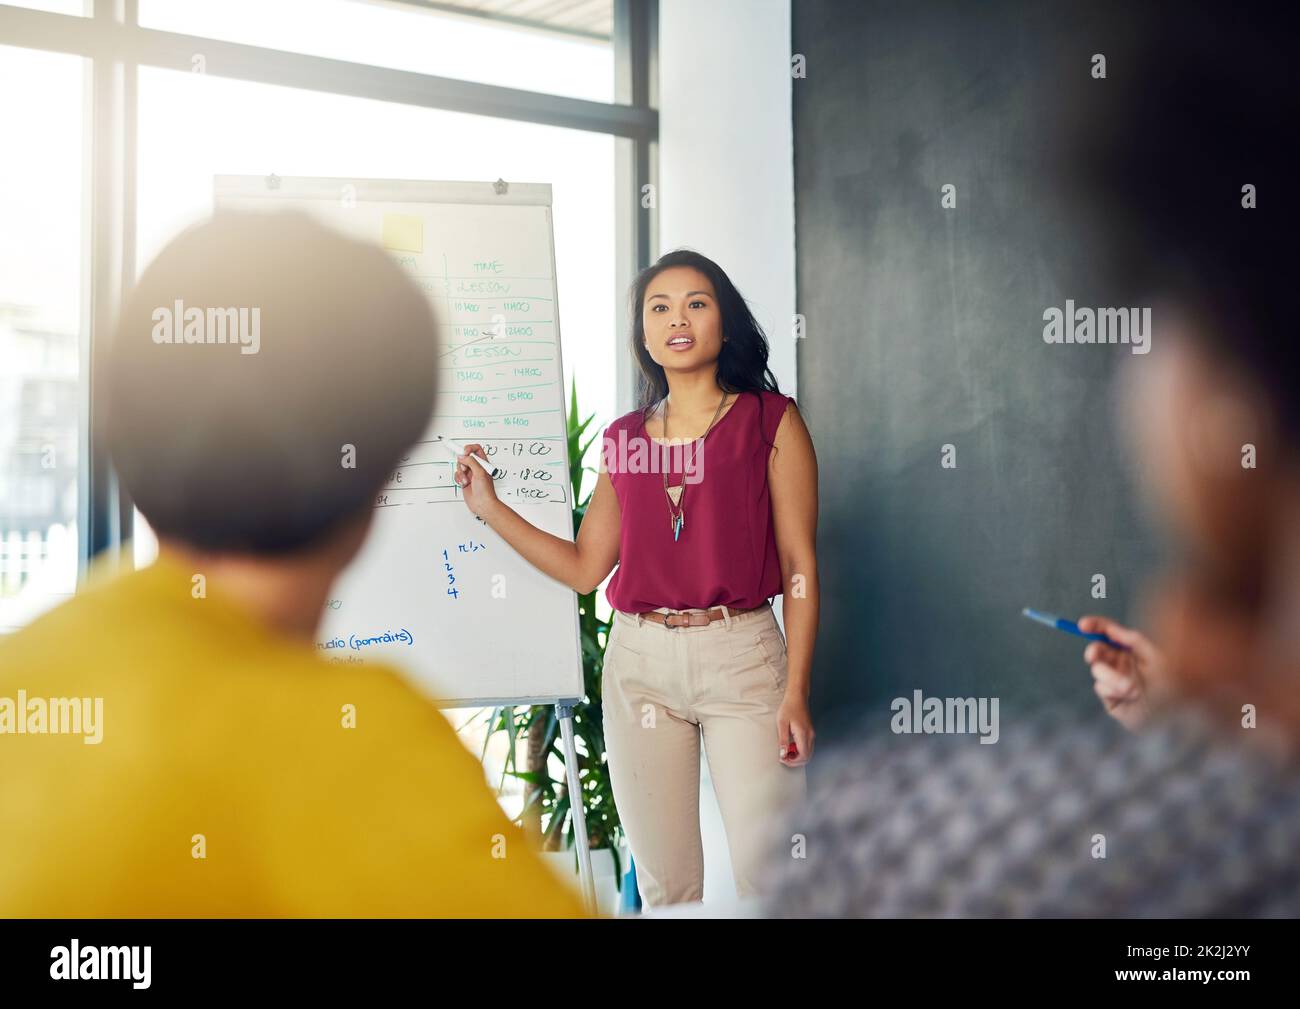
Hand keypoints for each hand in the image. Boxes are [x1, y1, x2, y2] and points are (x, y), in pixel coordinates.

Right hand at [453, 443, 499, 518]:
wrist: (483, 505)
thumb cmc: (486, 491)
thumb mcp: (480, 473)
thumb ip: (471, 462)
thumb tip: (462, 456)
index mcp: (483, 463)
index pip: (476, 449)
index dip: (468, 448)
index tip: (463, 452)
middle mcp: (476, 467)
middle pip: (465, 457)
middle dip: (462, 463)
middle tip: (465, 470)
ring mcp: (470, 474)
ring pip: (459, 467)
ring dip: (460, 474)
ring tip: (466, 480)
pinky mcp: (465, 481)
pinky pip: (457, 475)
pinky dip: (458, 479)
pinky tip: (463, 484)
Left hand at [777, 694, 813, 765]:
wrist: (797, 697)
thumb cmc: (788, 708)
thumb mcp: (782, 723)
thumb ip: (783, 740)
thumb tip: (783, 754)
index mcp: (803, 734)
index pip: (803, 755)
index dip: (793, 761)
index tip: (782, 759)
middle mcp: (810, 735)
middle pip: (807, 757)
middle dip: (795, 761)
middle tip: (783, 758)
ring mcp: (811, 734)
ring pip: (808, 753)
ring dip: (797, 756)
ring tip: (786, 752)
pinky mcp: (810, 732)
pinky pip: (807, 747)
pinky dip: (800, 751)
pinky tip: (790, 746)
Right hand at [1078, 615, 1164, 729]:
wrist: (1175, 715)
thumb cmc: (1171, 684)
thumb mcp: (1155, 655)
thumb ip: (1133, 639)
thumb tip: (1112, 629)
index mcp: (1130, 650)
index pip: (1107, 633)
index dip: (1094, 626)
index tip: (1082, 625)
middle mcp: (1119, 664)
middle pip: (1096, 650)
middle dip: (1093, 651)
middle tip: (1093, 656)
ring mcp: (1113, 680)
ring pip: (1097, 670)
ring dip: (1113, 678)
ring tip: (1133, 689)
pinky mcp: (1109, 697)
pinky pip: (1101, 687)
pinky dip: (1114, 690)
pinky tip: (1130, 696)